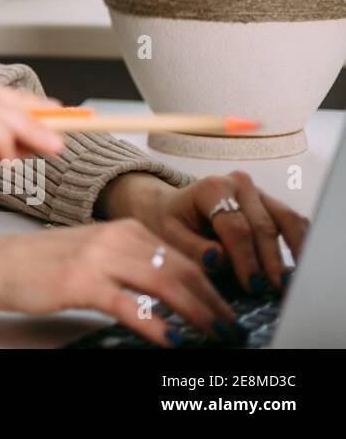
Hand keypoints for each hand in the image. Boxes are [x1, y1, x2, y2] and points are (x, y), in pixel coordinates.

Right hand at [0, 220, 242, 346]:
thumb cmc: (36, 263)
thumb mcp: (91, 254)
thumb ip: (129, 264)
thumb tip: (172, 292)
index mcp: (121, 228)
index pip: (183, 257)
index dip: (213, 287)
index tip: (228, 310)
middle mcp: (115, 237)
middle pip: (183, 269)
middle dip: (215, 303)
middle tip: (233, 328)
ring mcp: (98, 258)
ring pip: (166, 284)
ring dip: (198, 314)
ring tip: (215, 336)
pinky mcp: (81, 281)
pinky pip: (130, 305)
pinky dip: (157, 325)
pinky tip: (171, 339)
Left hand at [122, 171, 310, 294]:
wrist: (174, 205)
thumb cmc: (172, 221)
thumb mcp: (169, 234)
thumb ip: (192, 247)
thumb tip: (219, 257)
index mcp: (212, 187)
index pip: (235, 227)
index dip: (245, 258)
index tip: (250, 284)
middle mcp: (239, 183)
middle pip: (262, 226)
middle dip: (269, 260)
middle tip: (275, 288)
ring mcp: (258, 191)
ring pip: (285, 219)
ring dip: (294, 250)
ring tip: (294, 279)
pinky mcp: (270, 201)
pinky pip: (292, 219)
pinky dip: (300, 239)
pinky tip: (301, 261)